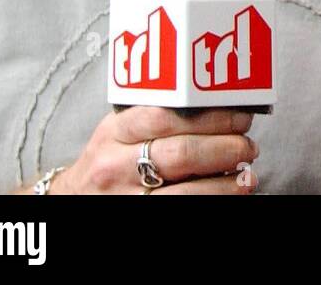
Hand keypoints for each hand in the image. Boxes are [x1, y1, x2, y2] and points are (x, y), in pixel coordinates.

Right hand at [47, 107, 258, 193]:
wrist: (72, 199)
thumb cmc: (108, 157)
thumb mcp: (119, 129)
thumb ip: (156, 114)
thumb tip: (216, 102)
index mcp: (114, 133)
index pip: (166, 117)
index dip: (211, 116)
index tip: (240, 115)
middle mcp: (116, 167)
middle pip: (181, 154)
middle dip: (225, 147)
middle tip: (249, 145)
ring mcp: (125, 200)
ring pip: (184, 194)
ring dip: (225, 184)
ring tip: (247, 176)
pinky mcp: (136, 219)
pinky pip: (180, 212)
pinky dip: (212, 202)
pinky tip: (229, 196)